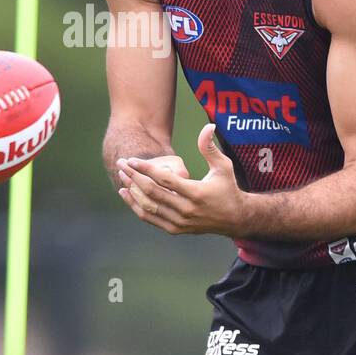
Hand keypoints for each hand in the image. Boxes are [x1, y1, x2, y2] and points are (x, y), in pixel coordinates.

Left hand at [116, 123, 246, 235]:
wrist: (234, 219)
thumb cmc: (228, 188)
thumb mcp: (223, 166)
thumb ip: (210, 147)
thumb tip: (208, 126)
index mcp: (196, 193)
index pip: (164, 179)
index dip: (146, 169)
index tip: (131, 160)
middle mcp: (186, 209)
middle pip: (152, 192)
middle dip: (134, 176)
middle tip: (121, 163)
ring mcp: (179, 221)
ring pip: (148, 205)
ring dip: (132, 190)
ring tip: (121, 175)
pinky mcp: (175, 229)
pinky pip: (150, 217)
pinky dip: (135, 205)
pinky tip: (126, 193)